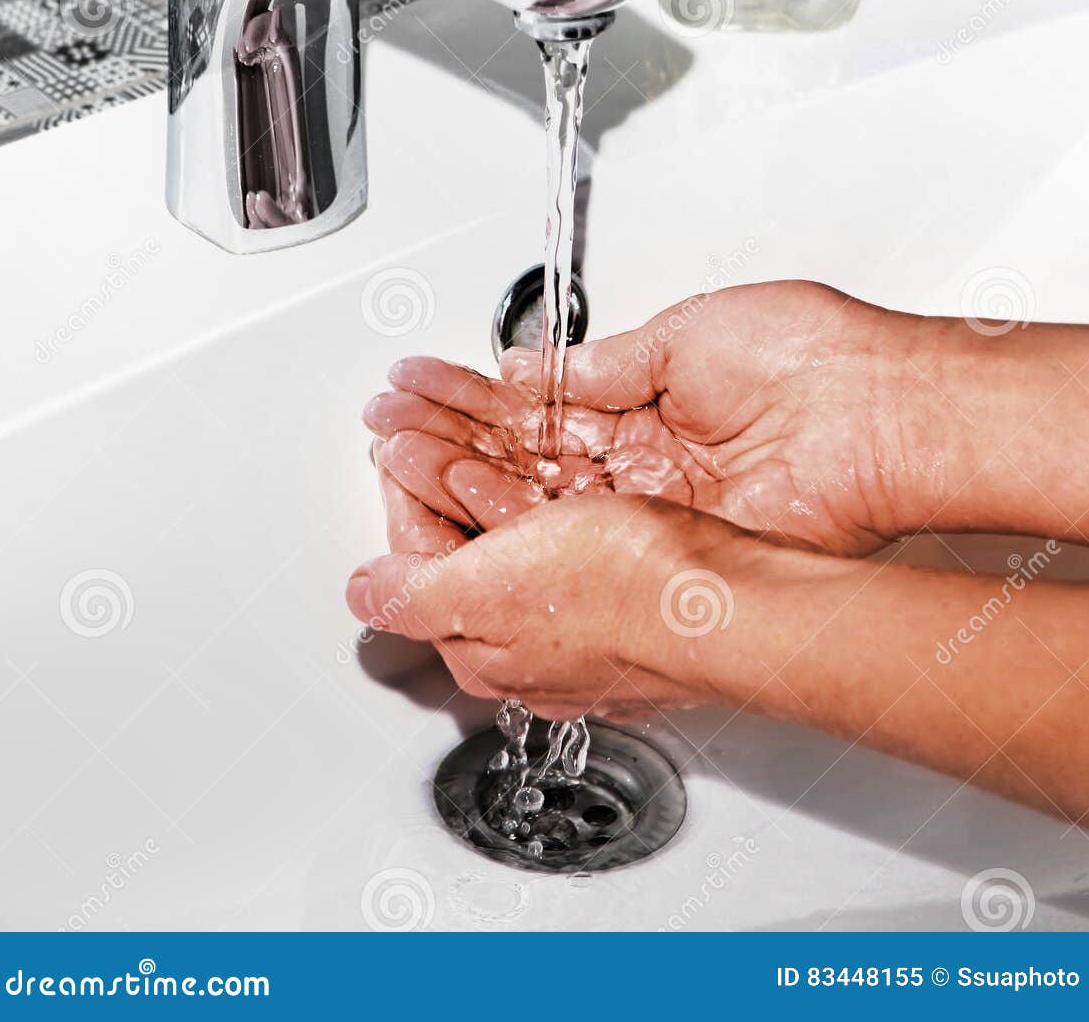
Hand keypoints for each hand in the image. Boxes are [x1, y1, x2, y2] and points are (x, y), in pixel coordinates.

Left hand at [346, 470, 770, 718]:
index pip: (415, 564)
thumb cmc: (624, 594)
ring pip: (518, 548)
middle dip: (444, 490)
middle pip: (464, 557)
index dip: (404, 496)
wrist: (726, 599)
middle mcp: (529, 650)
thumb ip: (413, 590)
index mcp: (481, 649)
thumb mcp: (487, 584)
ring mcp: (582, 627)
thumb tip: (362, 595)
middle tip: (435, 438)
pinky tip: (566, 481)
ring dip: (494, 488)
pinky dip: (553, 504)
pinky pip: (571, 545)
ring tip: (491, 444)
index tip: (401, 448)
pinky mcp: (630, 600)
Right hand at [363, 281, 950, 555]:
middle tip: (386, 422)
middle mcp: (645, 455)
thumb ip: (604, 364)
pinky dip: (512, 515)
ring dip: (462, 471)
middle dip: (449, 433)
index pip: (541, 402)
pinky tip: (458, 495)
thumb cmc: (810, 356)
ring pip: (538, 496)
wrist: (876, 415)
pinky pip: (575, 532)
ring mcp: (654, 502)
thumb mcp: (685, 331)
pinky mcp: (669, 541)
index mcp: (650, 393)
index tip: (420, 382)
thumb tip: (538, 368)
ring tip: (396, 451)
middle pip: (526, 452)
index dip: (475, 393)